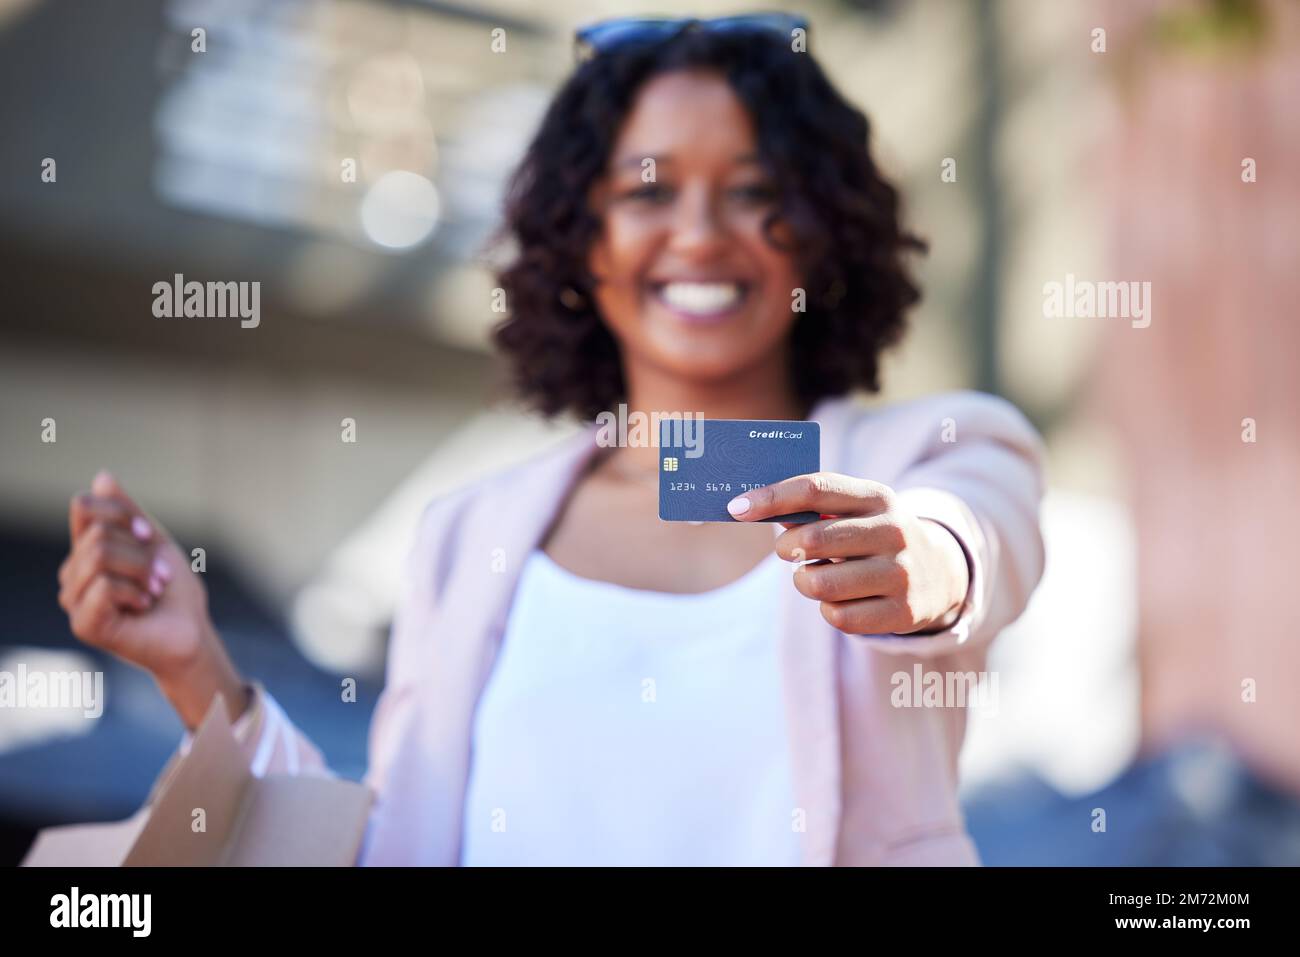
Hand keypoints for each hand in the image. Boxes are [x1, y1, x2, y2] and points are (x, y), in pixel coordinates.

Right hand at [58, 470, 247, 728]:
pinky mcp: (83, 624)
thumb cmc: (173, 590)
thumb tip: (102, 476)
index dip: (121, 514)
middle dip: (140, 552)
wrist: (191, 631)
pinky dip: (134, 593)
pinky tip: (142, 607)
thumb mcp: (154, 541)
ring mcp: (75, 599)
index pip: (84, 507)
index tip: (147, 533)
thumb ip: (127, 512)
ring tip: (153, 591)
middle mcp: (74, 573)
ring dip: (141, 572)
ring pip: (99, 558)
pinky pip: (103, 587)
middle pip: (97, 535)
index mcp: (86, 549)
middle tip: (160, 575)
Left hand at [727, 473, 969, 635]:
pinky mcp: (901, 612)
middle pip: (813, 538)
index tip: (736, 508)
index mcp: (877, 497)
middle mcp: (893, 532)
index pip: (815, 488)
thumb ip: (809, 506)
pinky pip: (837, 616)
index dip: (770, 498)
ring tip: (816, 576)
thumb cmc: (871, 536)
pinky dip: (828, 609)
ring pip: (819, 583)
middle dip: (786, 548)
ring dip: (805, 582)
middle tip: (788, 552)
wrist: (939, 574)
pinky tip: (842, 599)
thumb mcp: (853, 511)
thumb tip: (747, 508)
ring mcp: (900, 573)